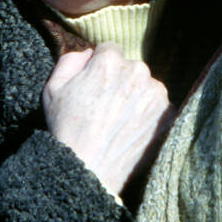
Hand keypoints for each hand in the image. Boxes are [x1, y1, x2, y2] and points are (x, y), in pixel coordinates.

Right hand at [42, 42, 175, 197]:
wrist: (89, 171)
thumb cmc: (67, 130)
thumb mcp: (52, 89)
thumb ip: (70, 60)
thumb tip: (89, 52)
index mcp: (110, 61)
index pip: (109, 50)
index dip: (99, 68)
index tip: (95, 88)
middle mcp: (138, 71)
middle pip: (131, 67)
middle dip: (121, 81)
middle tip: (106, 107)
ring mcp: (156, 93)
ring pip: (147, 86)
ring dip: (137, 97)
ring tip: (119, 121)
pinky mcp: (168, 115)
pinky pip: (160, 106)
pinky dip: (150, 115)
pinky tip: (132, 130)